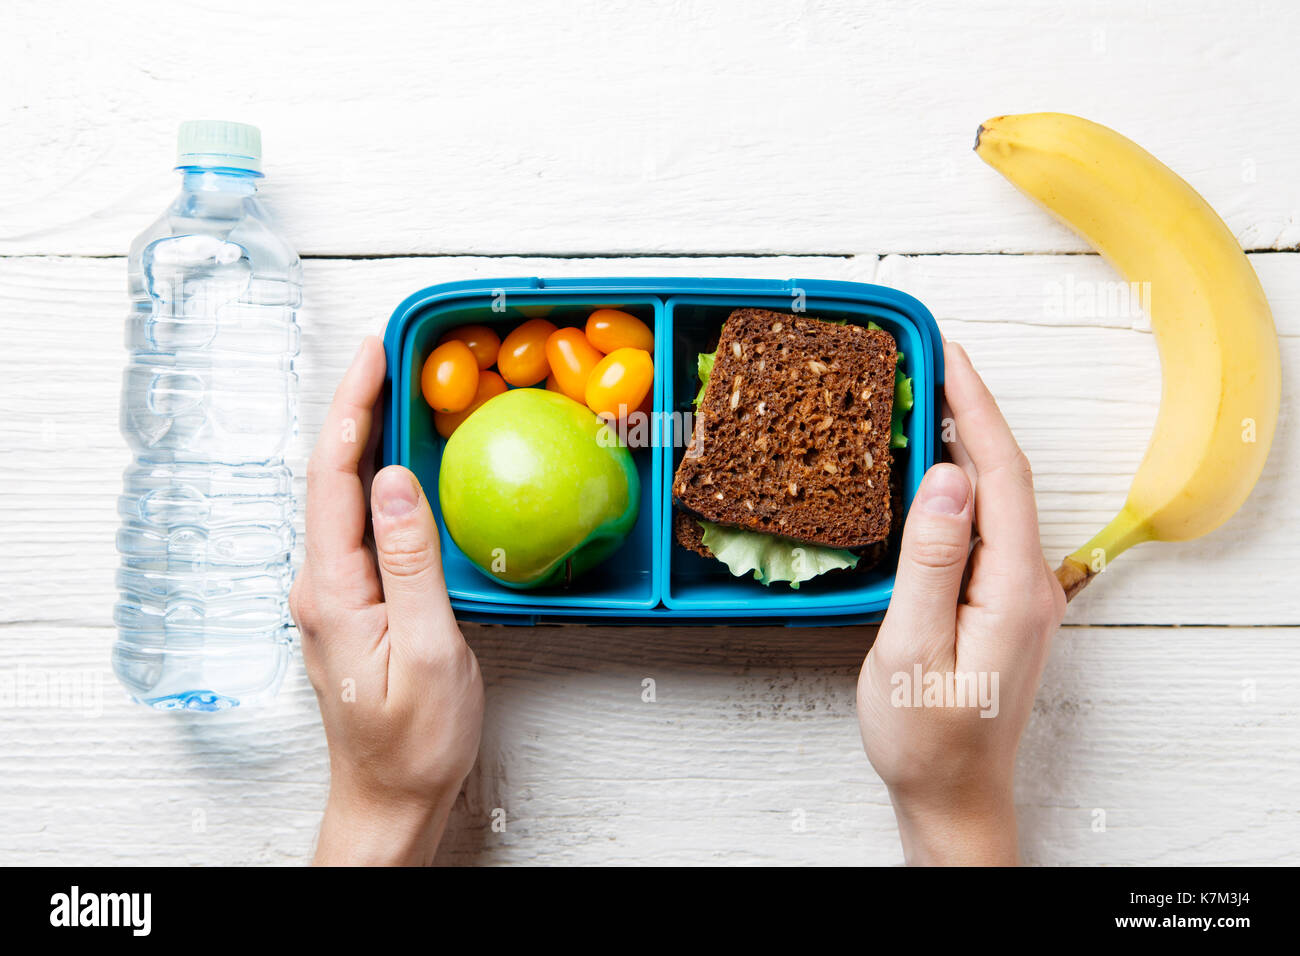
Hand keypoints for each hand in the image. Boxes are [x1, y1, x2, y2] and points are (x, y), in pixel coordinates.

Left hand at [289, 337, 484, 865]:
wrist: (390, 798)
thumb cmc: (413, 741)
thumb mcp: (430, 650)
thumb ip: (412, 562)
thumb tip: (395, 480)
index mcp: (333, 591)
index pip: (333, 477)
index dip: (352, 407)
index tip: (375, 355)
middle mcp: (322, 586)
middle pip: (331, 476)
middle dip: (356, 407)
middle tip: (389, 354)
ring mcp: (334, 595)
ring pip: (343, 497)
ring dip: (365, 439)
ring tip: (396, 392)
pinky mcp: (353, 604)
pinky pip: (360, 525)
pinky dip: (378, 481)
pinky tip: (400, 466)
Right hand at [857, 340, 1065, 865]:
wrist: (953, 795)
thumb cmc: (925, 735)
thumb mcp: (913, 649)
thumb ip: (933, 563)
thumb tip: (949, 478)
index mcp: (1012, 587)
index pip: (1000, 474)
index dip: (976, 407)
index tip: (947, 354)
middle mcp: (1029, 582)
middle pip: (1006, 477)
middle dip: (973, 411)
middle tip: (928, 363)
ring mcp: (1021, 594)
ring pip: (998, 498)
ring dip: (969, 444)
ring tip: (928, 400)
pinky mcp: (1003, 604)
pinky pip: (988, 525)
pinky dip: (964, 484)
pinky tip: (937, 473)